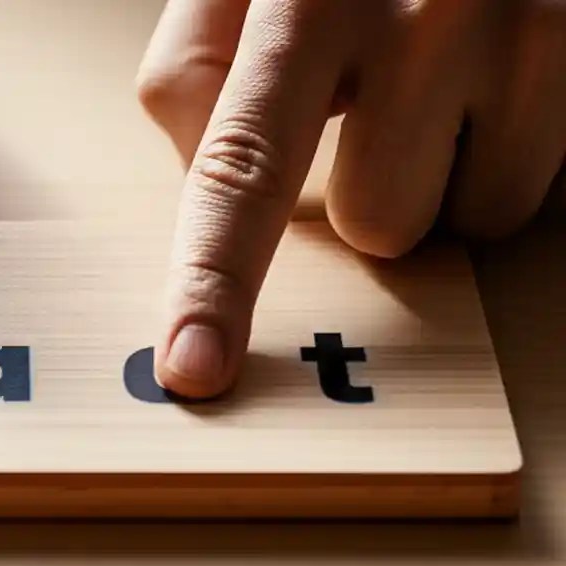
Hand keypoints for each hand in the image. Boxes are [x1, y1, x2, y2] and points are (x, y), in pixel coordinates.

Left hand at [137, 0, 565, 397]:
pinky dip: (505, 160)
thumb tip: (203, 179)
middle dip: (369, 186)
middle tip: (383, 98)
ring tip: (444, 84)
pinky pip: (533, 197)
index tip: (194, 371)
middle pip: (372, 224)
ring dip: (444, 178)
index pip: (241, 163)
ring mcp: (528, 34)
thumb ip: (194, 72)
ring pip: (463, 224)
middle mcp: (424, 12)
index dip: (213, 278)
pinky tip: (492, 87)